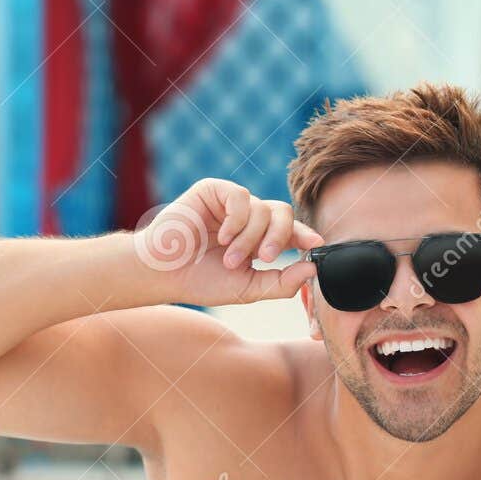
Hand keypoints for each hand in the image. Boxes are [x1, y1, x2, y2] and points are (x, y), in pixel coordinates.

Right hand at [132, 178, 323, 306]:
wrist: (164, 272)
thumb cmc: (201, 281)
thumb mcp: (248, 289)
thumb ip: (281, 283)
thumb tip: (312, 269)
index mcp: (258, 240)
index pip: (291, 231)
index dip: (306, 236)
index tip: (316, 246)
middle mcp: (248, 219)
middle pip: (283, 214)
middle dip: (279, 237)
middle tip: (265, 258)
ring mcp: (232, 204)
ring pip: (263, 208)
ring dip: (250, 237)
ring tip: (229, 257)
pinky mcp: (214, 191)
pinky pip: (242, 197)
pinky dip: (237, 220)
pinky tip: (222, 237)